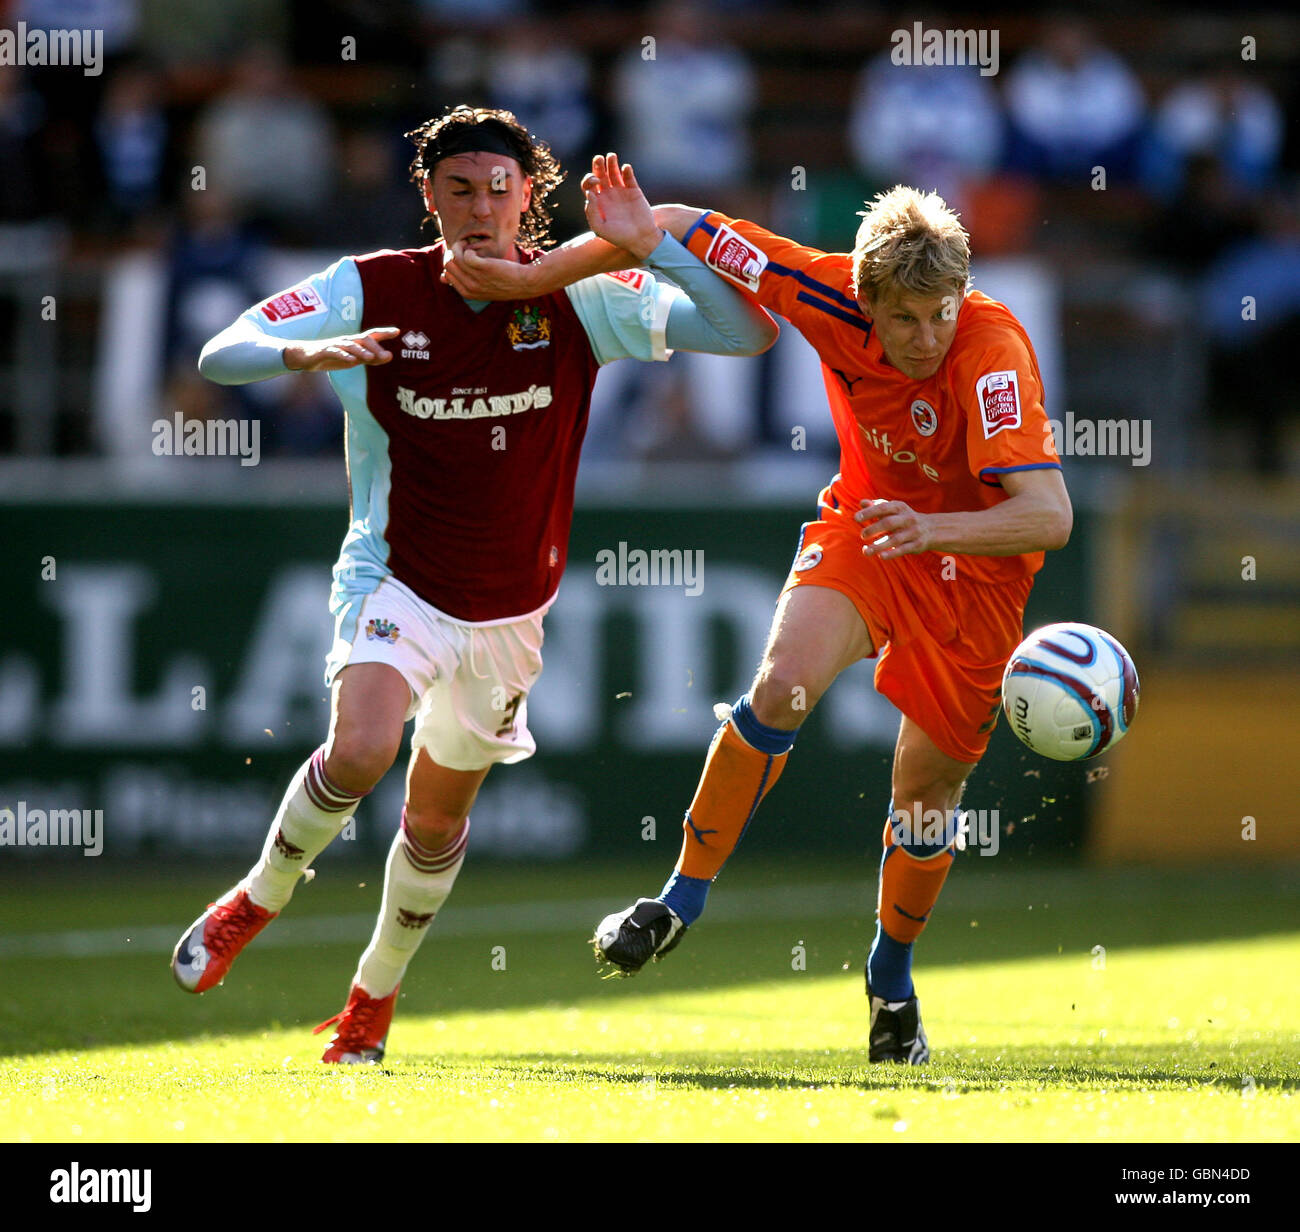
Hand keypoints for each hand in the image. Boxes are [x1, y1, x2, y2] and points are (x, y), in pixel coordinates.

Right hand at [283, 326, 399, 371]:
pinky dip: (344, 355)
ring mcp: (336, 345)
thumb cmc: (333, 356)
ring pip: (351, 345)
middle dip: (376, 347)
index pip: (372, 334)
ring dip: (362, 351)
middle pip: (363, 339)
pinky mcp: (325, 351)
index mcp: (355, 342)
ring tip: (372, 358)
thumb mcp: (354, 359)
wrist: (306, 356)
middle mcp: (347, 340)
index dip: (384, 332)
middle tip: (388, 355)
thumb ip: (371, 358)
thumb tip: (390, 356)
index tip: (397, 331)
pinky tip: (352, 360)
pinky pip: (336, 352)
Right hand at [441, 242, 537, 299]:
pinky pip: (466, 254)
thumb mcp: (481, 287)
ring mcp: (476, 279)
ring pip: (454, 258)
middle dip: (453, 253)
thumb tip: (442, 277)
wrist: (525, 283)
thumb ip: (462, 282)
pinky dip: (469, 247)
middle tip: (465, 246)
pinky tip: (477, 247)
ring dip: (459, 246)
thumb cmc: (503, 282)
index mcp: (467, 293)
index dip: (451, 262)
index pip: (446, 274)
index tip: (461, 255)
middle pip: (448, 265)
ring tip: (468, 243)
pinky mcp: (484, 267)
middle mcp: (470, 287)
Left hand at [581, 153, 662, 259]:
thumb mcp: (600, 228)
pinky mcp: (634, 190)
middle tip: (599, 159)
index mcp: (598, 202)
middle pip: (599, 174)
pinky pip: (629, 177)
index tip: (595, 182)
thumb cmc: (618, 236)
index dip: (589, 180)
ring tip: (611, 156)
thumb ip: (592, 212)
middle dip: (598, 165)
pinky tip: (626, 168)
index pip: (588, 185)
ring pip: (614, 172)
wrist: (640, 239)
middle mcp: (608, 194)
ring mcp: (621, 191)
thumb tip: (590, 193)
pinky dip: (627, 171)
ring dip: (611, 163)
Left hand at [856, 498, 933, 557]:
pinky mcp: (917, 545)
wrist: (931, 529)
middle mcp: (907, 518)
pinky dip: (892, 553)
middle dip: (874, 528)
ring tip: (865, 551)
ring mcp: (913, 532)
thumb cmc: (904, 518)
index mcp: (899, 507)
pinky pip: (903, 549)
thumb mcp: (893, 509)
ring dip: (879, 546)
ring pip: (895, 539)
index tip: (856, 518)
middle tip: (862, 535)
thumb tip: (862, 503)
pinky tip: (881, 556)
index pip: (883, 508)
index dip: (869, 512)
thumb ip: (876, 506)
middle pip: (889, 523)